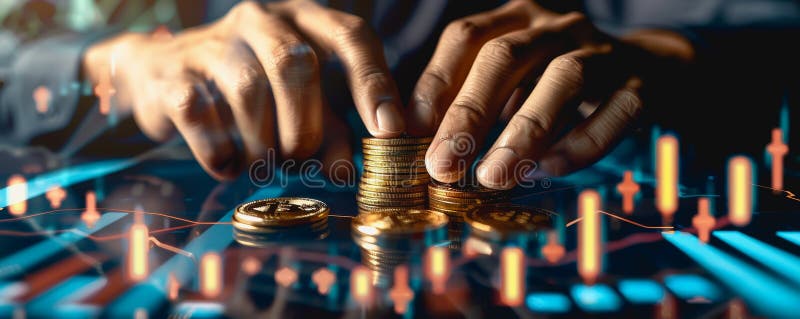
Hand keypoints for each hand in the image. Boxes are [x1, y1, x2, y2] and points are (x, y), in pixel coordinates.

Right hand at [83, 0, 404, 179]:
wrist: (161, 77)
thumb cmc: (251, 95)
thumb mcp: (301, 109)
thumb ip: (331, 135)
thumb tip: (347, 173)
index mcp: (304, 21)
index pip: (350, 35)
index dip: (374, 82)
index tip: (390, 129)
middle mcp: (261, 20)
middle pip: (296, 62)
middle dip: (306, 123)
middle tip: (300, 158)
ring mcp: (212, 41)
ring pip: (248, 88)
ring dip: (264, 143)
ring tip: (264, 165)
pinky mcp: (172, 72)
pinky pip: (199, 110)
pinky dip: (218, 150)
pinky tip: (227, 165)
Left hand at [410, 0, 693, 188]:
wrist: (654, 70)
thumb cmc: (559, 86)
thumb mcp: (513, 85)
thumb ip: (474, 106)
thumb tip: (426, 153)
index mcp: (516, 21)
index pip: (465, 39)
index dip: (434, 85)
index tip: (406, 134)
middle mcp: (555, 27)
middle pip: (505, 57)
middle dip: (468, 112)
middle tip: (442, 164)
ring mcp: (602, 50)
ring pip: (563, 78)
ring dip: (524, 130)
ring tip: (492, 176)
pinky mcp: (641, 83)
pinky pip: (614, 110)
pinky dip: (581, 142)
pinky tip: (550, 171)